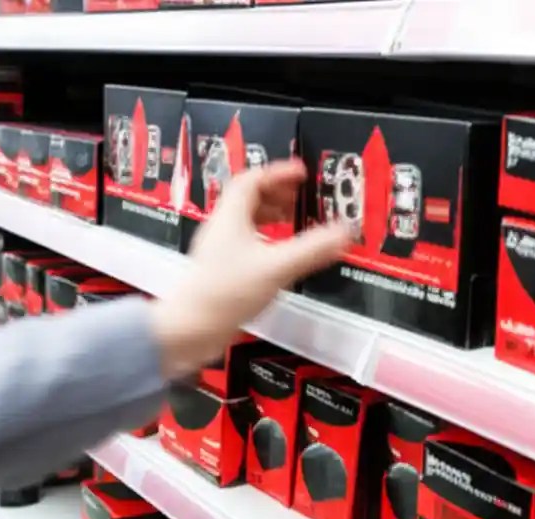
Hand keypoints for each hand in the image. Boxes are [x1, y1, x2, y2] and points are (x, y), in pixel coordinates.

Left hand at [151, 159, 351, 378]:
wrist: (190, 328)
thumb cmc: (226, 293)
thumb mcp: (276, 268)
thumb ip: (312, 249)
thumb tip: (344, 232)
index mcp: (231, 217)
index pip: (252, 180)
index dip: (278, 173)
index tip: (302, 174)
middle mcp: (222, 228)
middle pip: (248, 198)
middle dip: (277, 193)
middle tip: (301, 197)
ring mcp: (220, 250)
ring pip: (246, 221)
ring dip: (271, 216)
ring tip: (294, 221)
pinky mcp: (221, 270)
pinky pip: (245, 243)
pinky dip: (266, 239)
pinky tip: (279, 254)